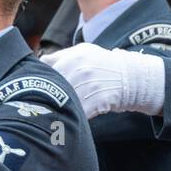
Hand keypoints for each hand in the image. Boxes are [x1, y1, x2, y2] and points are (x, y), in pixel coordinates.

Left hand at [41, 44, 164, 117]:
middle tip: (39, 103)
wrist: (133, 78)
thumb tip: (39, 61)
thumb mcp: (85, 51)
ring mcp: (86, 86)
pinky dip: (69, 117)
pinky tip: (67, 119)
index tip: (37, 87)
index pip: (44, 69)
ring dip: (54, 108)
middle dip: (43, 95)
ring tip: (53, 112)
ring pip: (60, 101)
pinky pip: (75, 113)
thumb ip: (62, 55)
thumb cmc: (106, 64)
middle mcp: (77, 70)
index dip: (37, 79)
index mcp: (72, 57)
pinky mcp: (95, 102)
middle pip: (49, 87)